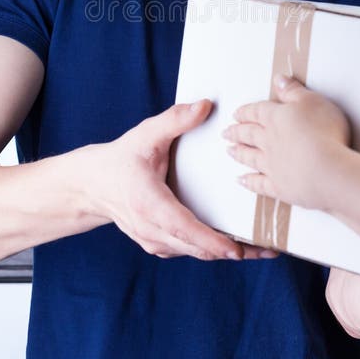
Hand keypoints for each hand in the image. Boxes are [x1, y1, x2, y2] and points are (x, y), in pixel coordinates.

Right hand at [84, 100, 266, 261]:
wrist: (92, 185)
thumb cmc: (121, 159)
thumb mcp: (146, 134)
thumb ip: (175, 119)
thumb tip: (205, 105)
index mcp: (149, 203)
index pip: (183, 228)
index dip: (211, 241)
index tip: (237, 249)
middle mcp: (151, 229)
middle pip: (197, 248)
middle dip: (233, 250)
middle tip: (267, 248)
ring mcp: (154, 241)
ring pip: (195, 253)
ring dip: (226, 253)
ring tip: (260, 248)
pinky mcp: (159, 245)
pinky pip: (188, 251)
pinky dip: (211, 249)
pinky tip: (236, 243)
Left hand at [223, 75, 349, 209]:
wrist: (329, 170)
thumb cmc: (324, 132)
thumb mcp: (312, 101)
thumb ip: (292, 90)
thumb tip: (278, 80)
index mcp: (275, 118)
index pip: (256, 112)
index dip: (246, 112)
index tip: (236, 114)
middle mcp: (269, 141)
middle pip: (248, 135)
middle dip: (236, 132)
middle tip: (225, 133)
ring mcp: (272, 165)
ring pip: (250, 157)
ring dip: (239, 153)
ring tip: (229, 151)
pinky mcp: (279, 187)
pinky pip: (259, 184)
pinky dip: (249, 182)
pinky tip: (241, 180)